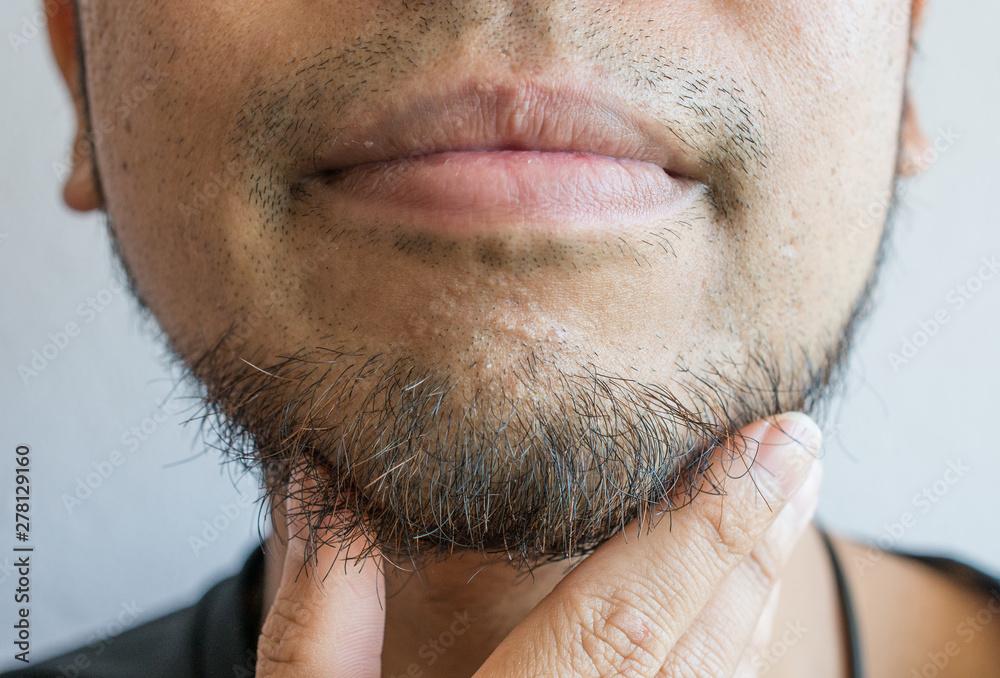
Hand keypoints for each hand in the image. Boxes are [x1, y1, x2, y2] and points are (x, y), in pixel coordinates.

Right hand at [256, 412, 822, 676]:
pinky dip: (733, 649)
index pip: (620, 626)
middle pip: (698, 657)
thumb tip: (318, 481)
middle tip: (796, 452)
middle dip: (753, 543)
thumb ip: (316, 616)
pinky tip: (736, 599)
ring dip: (755, 589)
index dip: (701, 528)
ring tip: (782, 505)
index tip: (765, 443)